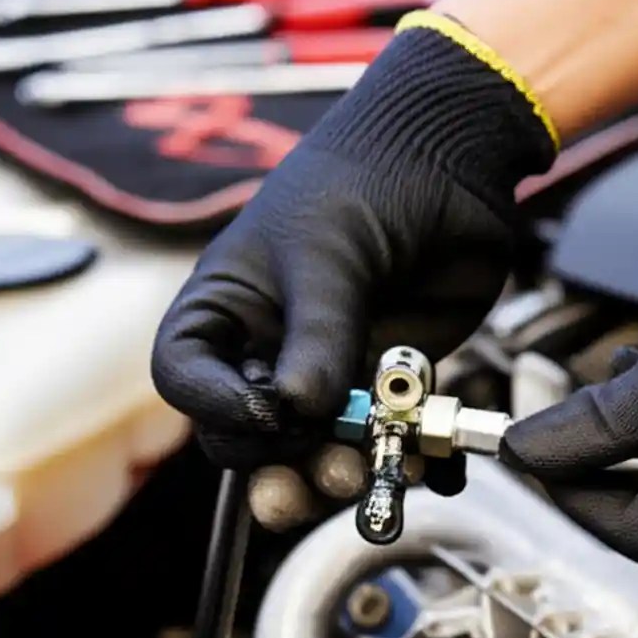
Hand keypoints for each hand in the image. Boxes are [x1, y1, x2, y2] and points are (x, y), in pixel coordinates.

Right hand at [152, 17, 555, 489]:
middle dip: (277, 458)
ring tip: (361, 475)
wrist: (451, 162)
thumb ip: (317, 333)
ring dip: (334, 472)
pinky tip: (421, 468)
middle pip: (247, 431)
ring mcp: (331, 367)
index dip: (215, 407)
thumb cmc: (367, 180)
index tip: (268, 414)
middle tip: (321, 460)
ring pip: (316, 446)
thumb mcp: (329, 253)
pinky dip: (401, 459)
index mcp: (227, 306)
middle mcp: (270, 346)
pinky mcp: (390, 380)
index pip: (185, 375)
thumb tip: (299, 412)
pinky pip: (385, 437)